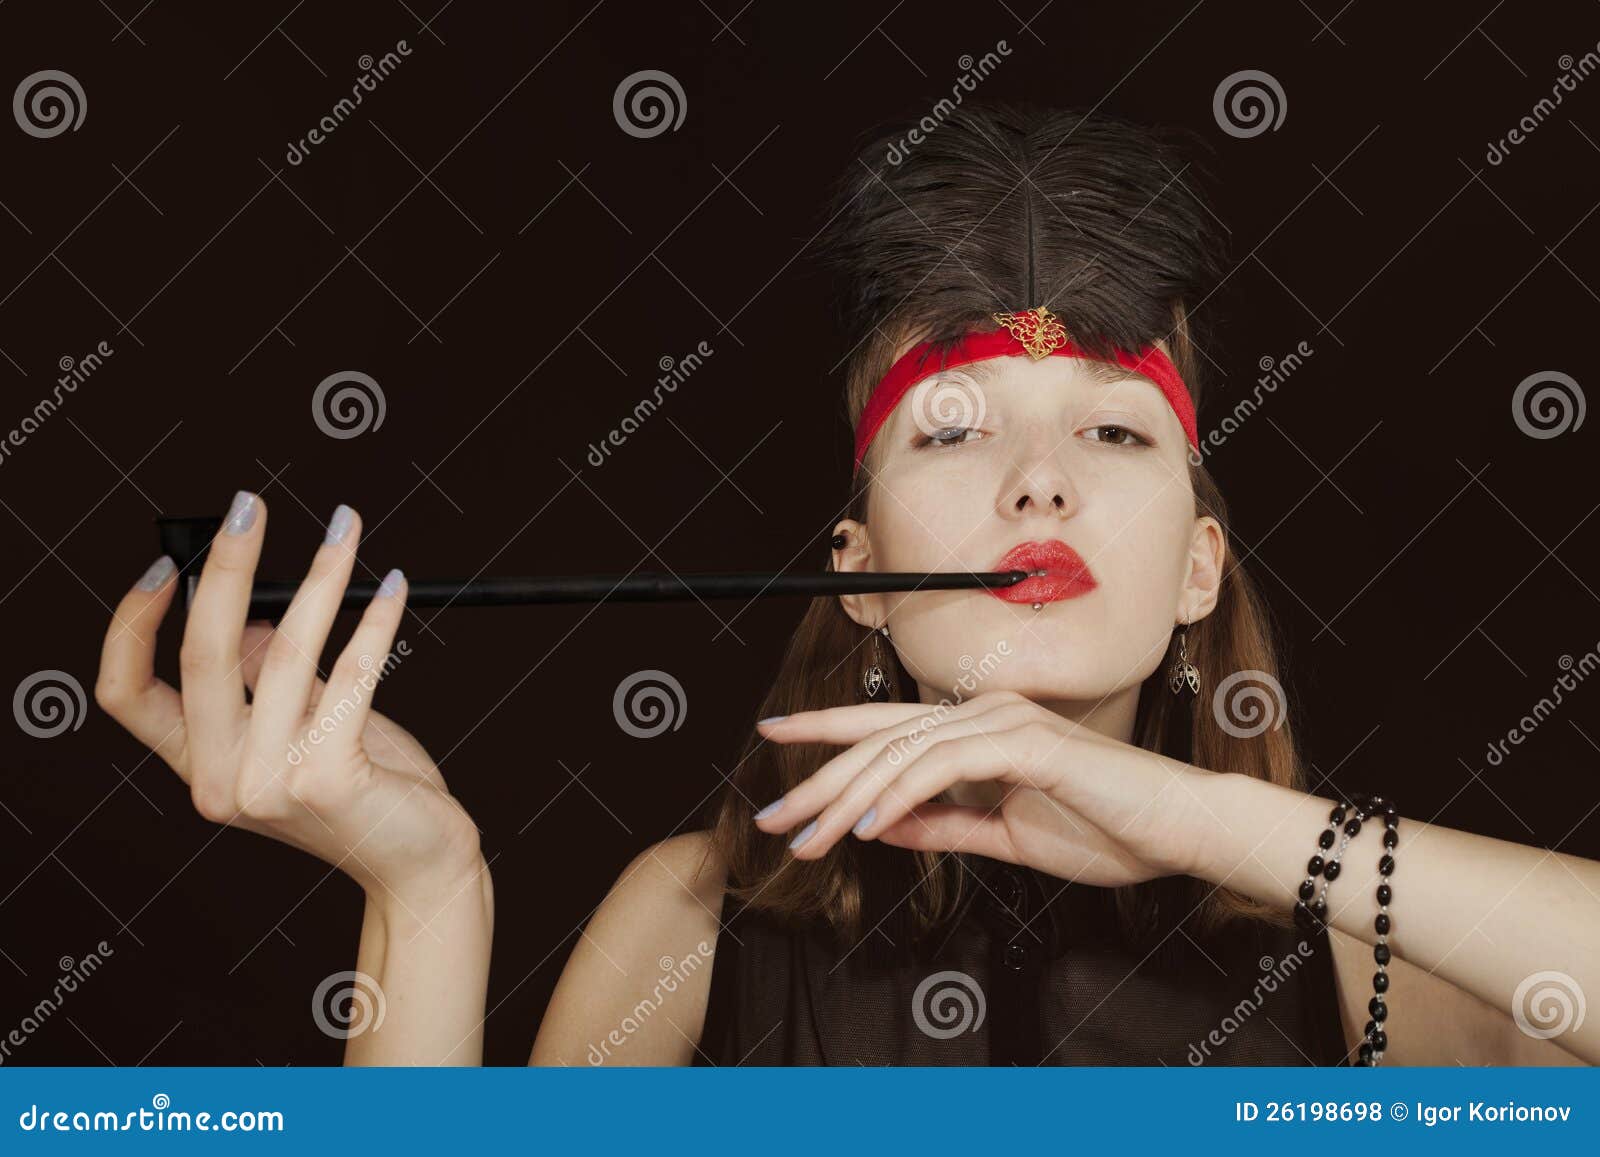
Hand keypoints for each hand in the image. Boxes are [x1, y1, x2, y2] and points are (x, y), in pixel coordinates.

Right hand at [95, 493, 482, 901]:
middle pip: (200, 654)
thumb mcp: (304, 731)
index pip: (124, 694)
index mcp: (200, 767)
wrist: (418, 865)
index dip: (129, 624)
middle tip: (249, 506)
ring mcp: (271, 785)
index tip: (161, 563)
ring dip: (320, 575)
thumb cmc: (366, 792)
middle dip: (223, 565)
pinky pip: (352, 674)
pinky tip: (391, 585)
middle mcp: (222, 781)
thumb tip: (248, 608)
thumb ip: (269, 679)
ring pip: (284, 650)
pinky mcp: (329, 779)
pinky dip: (373, 620)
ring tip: (344, 527)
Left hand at [752, 690, 1220, 885]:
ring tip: (810, 838)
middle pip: (880, 738)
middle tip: (772, 817)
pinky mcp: (1029, 743)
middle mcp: (985, 712)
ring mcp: (1006, 722)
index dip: (826, 733)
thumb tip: (883, 824)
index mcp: (979, 728)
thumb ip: (946, 825)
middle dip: (818, 778)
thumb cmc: (1108, 829)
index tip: (774, 744)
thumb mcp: (1008, 834)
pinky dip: (904, 793)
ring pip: (903, 752)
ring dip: (850, 798)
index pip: (887, 728)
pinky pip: (947, 765)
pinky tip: (870, 823)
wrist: (1182, 831)